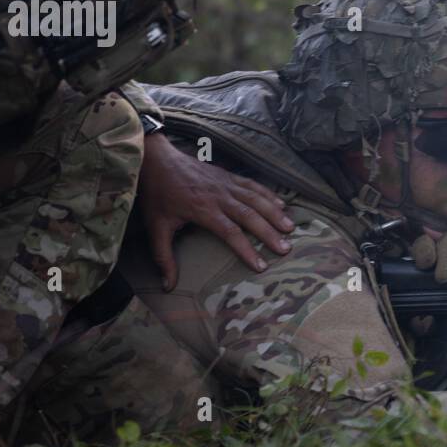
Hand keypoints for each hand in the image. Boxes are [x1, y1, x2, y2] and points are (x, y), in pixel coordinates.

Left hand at [137, 134, 294, 290]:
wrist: (158, 160)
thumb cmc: (158, 195)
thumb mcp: (156, 227)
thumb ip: (163, 257)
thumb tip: (168, 286)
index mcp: (203, 209)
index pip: (230, 232)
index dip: (247, 249)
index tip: (260, 265)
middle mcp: (219, 196)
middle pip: (250, 216)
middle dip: (269, 233)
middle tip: (285, 248)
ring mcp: (226, 184)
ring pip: (256, 199)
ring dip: (274, 213)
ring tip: (290, 228)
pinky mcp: (229, 176)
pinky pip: (253, 185)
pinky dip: (269, 194)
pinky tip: (282, 204)